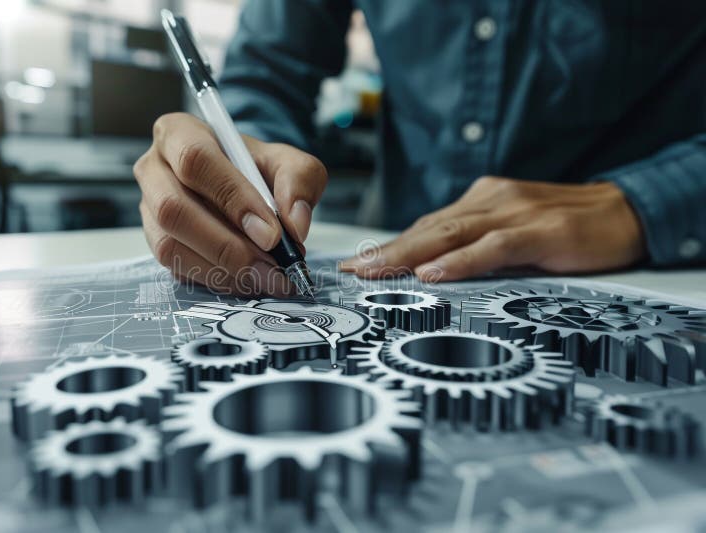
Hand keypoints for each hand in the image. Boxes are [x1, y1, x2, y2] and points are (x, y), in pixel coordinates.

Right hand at [134, 113, 327, 295]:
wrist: (245, 186)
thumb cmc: (260, 170)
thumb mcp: (290, 163)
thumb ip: (299, 182)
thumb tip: (294, 224)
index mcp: (180, 132)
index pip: (196, 161)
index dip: (233, 199)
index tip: (271, 234)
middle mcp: (154, 169)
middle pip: (174, 209)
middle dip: (227, 245)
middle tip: (272, 266)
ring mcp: (149, 209)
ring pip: (170, 245)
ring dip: (222, 268)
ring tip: (266, 277)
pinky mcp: (155, 242)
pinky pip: (177, 267)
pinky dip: (216, 279)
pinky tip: (248, 280)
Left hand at [340, 177, 645, 280]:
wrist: (628, 211)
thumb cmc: (567, 229)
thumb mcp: (514, 236)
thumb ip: (479, 248)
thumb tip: (437, 273)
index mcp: (481, 202)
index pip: (427, 227)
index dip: (390, 246)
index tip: (359, 264)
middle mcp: (490, 200)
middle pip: (428, 229)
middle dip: (386, 251)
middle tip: (351, 271)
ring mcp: (515, 212)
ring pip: (451, 233)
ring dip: (408, 255)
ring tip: (374, 272)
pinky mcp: (541, 230)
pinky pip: (493, 246)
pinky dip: (461, 261)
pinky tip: (434, 274)